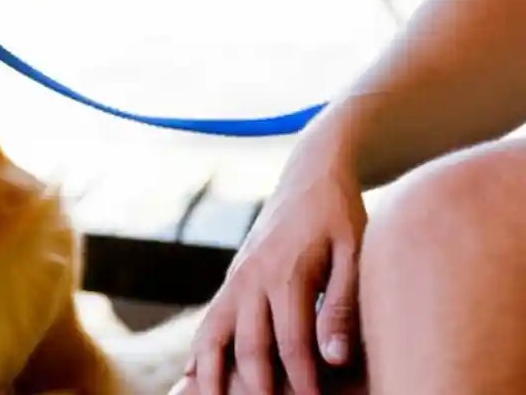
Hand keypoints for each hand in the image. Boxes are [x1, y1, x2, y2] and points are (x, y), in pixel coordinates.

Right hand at [184, 135, 367, 394]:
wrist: (311, 173)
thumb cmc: (341, 215)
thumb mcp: (354, 253)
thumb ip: (344, 305)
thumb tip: (335, 359)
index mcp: (286, 273)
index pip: (292, 343)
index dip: (302, 382)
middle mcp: (252, 277)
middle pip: (248, 346)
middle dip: (255, 389)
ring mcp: (236, 277)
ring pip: (214, 335)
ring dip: (210, 374)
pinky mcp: (231, 278)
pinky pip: (208, 320)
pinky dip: (198, 350)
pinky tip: (191, 376)